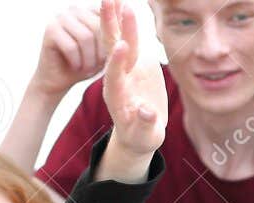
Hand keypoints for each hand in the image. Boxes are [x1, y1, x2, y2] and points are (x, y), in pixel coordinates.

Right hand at [31, 4, 107, 98]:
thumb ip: (114, 27)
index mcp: (89, 10)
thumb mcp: (105, 49)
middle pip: (97, 28)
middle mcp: (74, 9)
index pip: (108, 19)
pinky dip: (77, 62)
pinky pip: (71, 47)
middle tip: (95, 66)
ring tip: (87, 68)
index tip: (105, 56)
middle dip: (100, 52)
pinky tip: (75, 67)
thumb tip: (123, 1)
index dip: (109, 41)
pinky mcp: (50, 30)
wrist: (59, 80)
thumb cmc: (85, 64)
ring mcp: (61, 17)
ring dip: (89, 59)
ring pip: (85, 37)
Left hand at [98, 0, 166, 163]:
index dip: (117, 63)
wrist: (139, 131)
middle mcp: (118, 79)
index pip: (115, 77)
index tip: (120, 47)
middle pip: (111, 51)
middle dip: (109, 29)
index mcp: (117, 97)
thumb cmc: (142, 137)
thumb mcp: (145, 136)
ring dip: (116, 20)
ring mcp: (124, 69)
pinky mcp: (132, 63)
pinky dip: (126, 25)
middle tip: (107, 6)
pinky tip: (125, 7)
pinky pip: (129, 40)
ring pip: (119, 41)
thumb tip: (146, 112)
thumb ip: (145, 124)